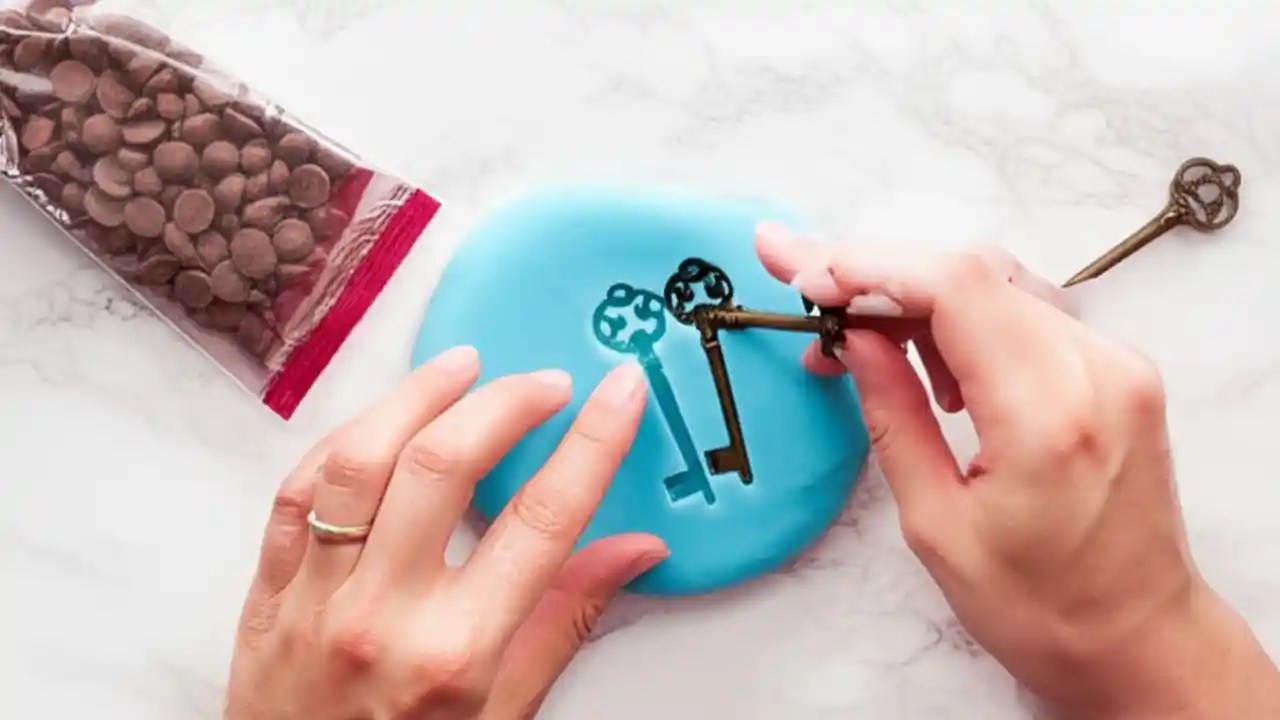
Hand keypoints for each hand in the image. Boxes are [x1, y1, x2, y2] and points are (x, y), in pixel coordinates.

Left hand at [225, 349, 664, 719]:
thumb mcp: (506, 715)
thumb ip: (566, 622)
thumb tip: (634, 552)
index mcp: (456, 653)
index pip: (542, 521)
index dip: (591, 443)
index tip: (619, 393)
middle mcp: (382, 616)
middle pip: (444, 466)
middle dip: (505, 402)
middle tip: (544, 383)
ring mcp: (316, 598)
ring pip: (360, 460)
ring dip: (416, 396)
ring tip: (461, 368)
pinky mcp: (268, 592)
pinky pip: (296, 490)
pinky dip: (342, 440)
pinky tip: (382, 421)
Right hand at [757, 223, 1279, 719]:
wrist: (1138, 637)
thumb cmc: (1043, 607)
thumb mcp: (936, 524)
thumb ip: (893, 414)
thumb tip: (854, 338)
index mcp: (1048, 416)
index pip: (955, 286)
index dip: (869, 265)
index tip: (806, 274)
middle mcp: (1096, 371)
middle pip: (972, 269)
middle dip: (878, 271)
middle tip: (809, 288)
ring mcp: (1116, 363)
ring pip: (996, 280)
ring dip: (915, 294)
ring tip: (858, 343)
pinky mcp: (1115, 367)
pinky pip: (1025, 310)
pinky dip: (962, 317)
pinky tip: (928, 359)